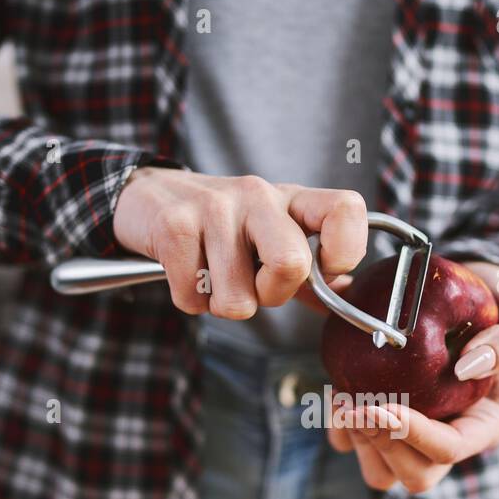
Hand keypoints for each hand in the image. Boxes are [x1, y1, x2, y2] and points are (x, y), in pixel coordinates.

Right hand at [113, 167, 366, 318]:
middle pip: (291, 265)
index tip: (326, 271)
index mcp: (291, 200)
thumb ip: (310, 271)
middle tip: (253, 285)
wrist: (151, 197)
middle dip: (272, 295)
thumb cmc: (223, 227)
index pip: (346, 209)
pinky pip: (195, 298)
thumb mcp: (272, 236)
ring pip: (238, 299)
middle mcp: (258, 195)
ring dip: (223, 303)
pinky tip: (187, 273)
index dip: (346, 251)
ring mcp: (215, 207)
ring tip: (213, 275)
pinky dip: (191, 301)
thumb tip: (347, 291)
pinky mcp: (175, 225)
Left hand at [328, 261, 498, 493]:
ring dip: (359, 440)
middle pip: (415, 474)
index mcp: (484, 425)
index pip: (448, 448)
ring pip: (381, 473)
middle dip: (381, 441)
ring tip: (345, 397)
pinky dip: (341, 430)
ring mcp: (415, 439)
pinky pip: (355, 449)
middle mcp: (449, 440)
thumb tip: (469, 366)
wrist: (467, 295)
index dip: (411, 434)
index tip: (380, 404)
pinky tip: (337, 393)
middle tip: (356, 400)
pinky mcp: (384, 427)